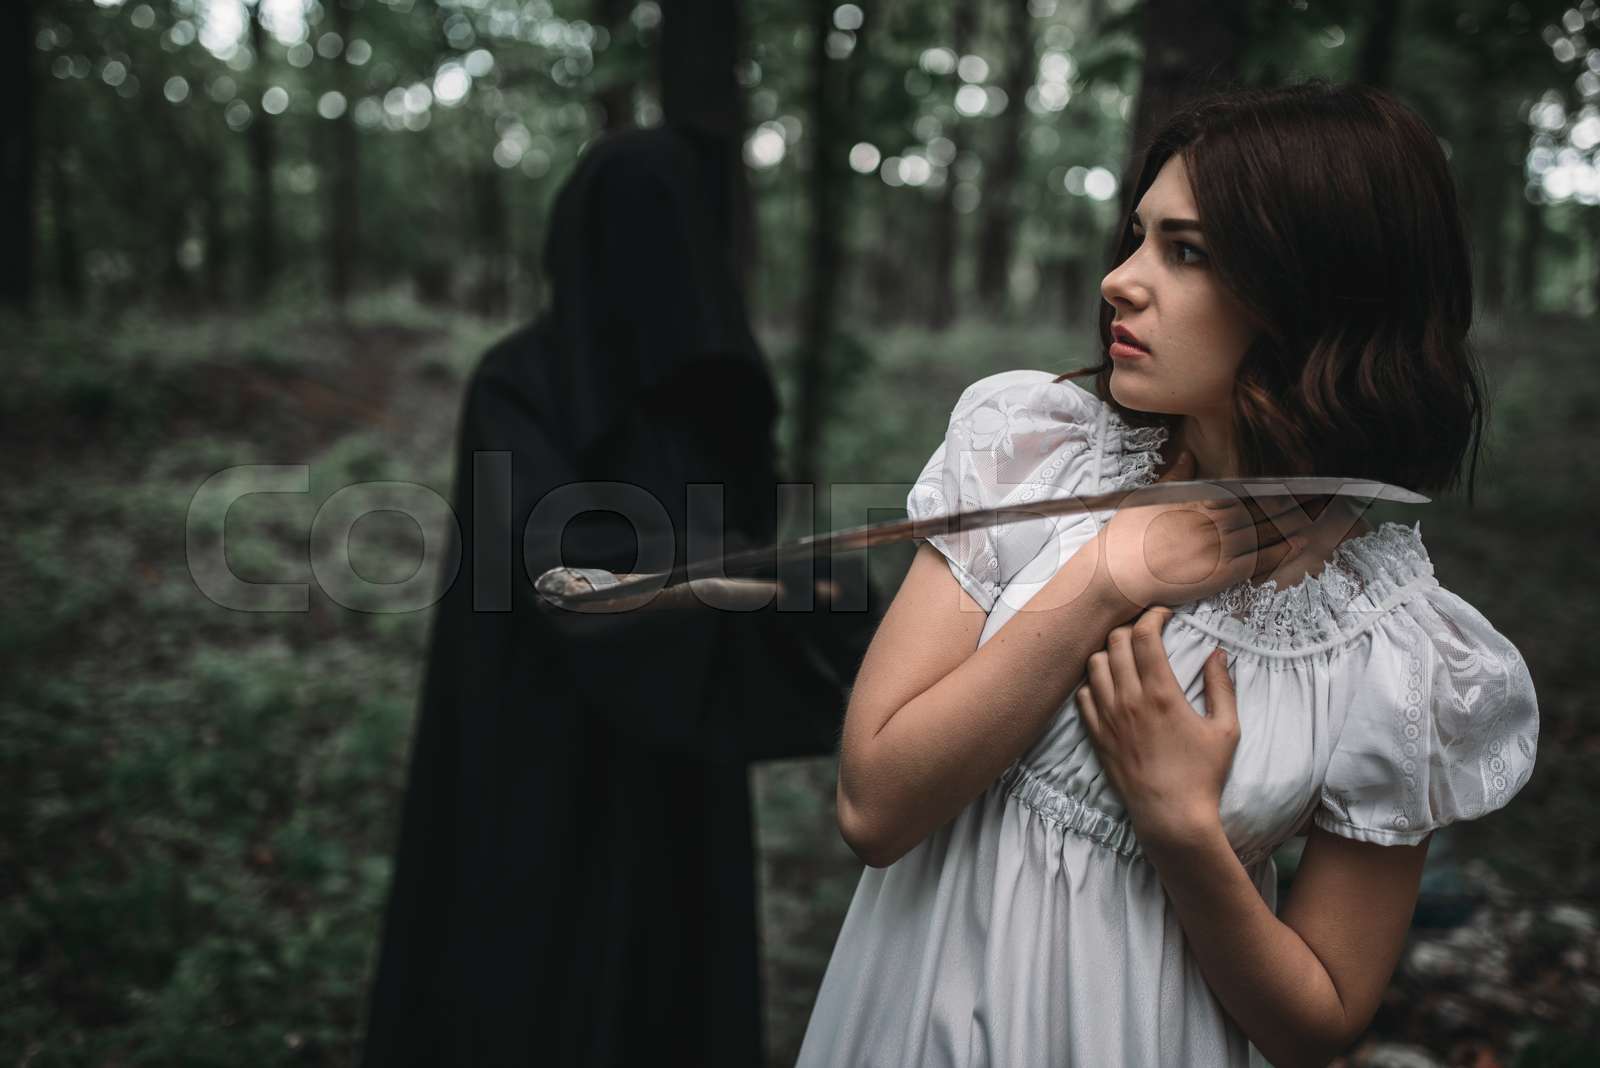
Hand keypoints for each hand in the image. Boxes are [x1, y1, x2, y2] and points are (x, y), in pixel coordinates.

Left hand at [1075, 606, 1237, 843]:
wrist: (1172, 816)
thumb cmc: (1204, 774)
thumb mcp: (1226, 730)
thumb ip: (1222, 687)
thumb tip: (1217, 653)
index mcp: (1162, 693)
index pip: (1144, 636)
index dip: (1152, 616)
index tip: (1163, 615)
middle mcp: (1129, 700)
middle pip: (1115, 642)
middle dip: (1130, 627)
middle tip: (1145, 632)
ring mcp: (1108, 718)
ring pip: (1094, 664)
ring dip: (1109, 652)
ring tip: (1125, 656)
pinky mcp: (1096, 735)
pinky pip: (1082, 695)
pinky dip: (1093, 682)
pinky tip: (1109, 685)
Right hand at [1090, 450, 1316, 613]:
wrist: (1119, 573)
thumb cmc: (1127, 536)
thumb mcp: (1148, 496)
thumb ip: (1175, 475)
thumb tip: (1189, 452)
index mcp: (1202, 499)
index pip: (1249, 488)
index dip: (1279, 483)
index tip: (1303, 477)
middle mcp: (1218, 519)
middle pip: (1267, 506)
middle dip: (1299, 500)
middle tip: (1329, 493)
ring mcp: (1224, 546)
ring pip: (1270, 531)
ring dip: (1299, 523)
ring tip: (1326, 515)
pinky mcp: (1224, 572)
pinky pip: (1262, 560)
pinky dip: (1283, 551)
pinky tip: (1302, 543)